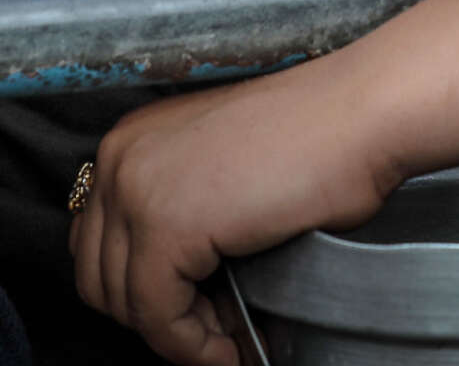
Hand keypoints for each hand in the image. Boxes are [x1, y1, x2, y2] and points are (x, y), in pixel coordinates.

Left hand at [71, 54, 400, 365]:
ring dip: (176, 336)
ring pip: (124, 305)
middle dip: (153, 315)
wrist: (360, 115)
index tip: (190, 310)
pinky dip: (194, 347)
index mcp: (132, 140)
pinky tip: (232, 347)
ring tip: (227, 339)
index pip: (98, 243)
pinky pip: (159, 319)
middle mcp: (121, 157)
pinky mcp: (167, 226)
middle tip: (212, 329)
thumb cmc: (317, 136)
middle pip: (99, 277)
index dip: (140, 290)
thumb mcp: (223, 170)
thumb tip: (179, 292)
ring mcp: (137, 189)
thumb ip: (184, 214)